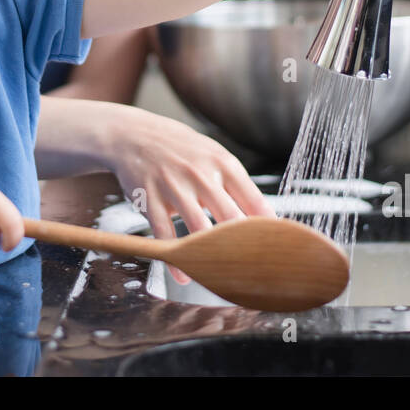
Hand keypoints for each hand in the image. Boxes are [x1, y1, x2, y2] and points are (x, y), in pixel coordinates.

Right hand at [101, 104, 274, 284]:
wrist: (135, 135)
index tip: (274, 247)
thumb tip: (265, 217)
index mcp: (222, 164)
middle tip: (251, 267)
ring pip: (198, 227)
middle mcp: (200, 174)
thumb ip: (236, 185)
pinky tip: (184, 274)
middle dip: (243, 245)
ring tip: (220, 273)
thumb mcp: (213, 156)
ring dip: (210, 254)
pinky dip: (174, 259)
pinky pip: (164, 234)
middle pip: (230, 217)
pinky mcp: (150, 199)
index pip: (253, 199)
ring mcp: (174, 186)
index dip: (266, 227)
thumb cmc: (182, 150)